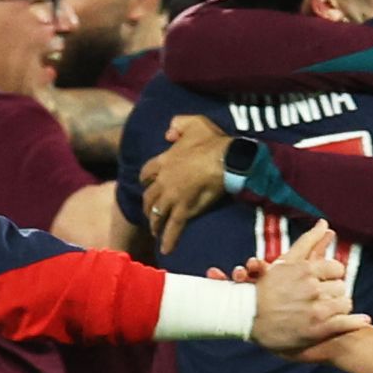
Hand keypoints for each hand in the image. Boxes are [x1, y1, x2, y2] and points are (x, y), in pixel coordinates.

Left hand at [141, 116, 231, 251]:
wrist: (226, 159)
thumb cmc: (213, 141)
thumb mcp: (194, 122)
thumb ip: (178, 124)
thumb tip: (169, 133)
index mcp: (164, 160)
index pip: (147, 172)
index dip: (146, 180)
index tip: (146, 185)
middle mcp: (163, 180)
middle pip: (148, 196)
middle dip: (147, 206)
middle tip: (149, 213)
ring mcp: (172, 196)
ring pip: (157, 213)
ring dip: (154, 223)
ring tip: (155, 232)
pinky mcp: (185, 209)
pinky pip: (174, 227)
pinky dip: (169, 239)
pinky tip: (166, 249)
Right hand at [246, 222, 367, 354]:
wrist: (248, 320)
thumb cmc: (265, 288)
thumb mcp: (285, 261)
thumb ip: (308, 241)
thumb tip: (325, 223)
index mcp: (306, 270)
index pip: (337, 268)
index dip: (331, 275)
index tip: (323, 280)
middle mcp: (312, 289)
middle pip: (341, 287)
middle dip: (333, 291)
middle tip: (321, 297)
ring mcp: (316, 310)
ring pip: (345, 304)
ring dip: (340, 307)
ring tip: (329, 310)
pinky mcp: (318, 330)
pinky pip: (346, 323)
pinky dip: (356, 321)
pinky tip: (362, 320)